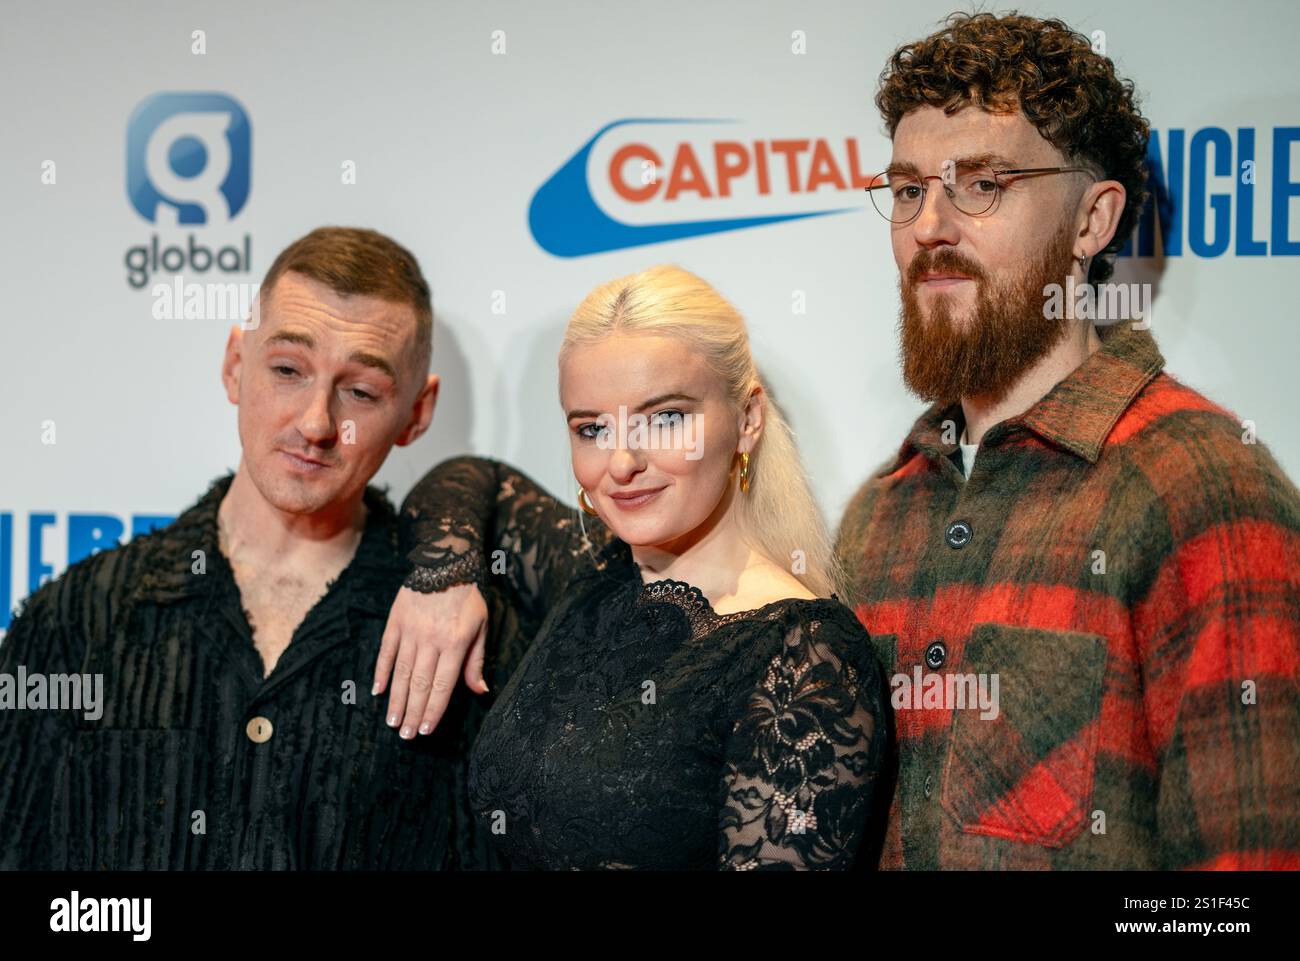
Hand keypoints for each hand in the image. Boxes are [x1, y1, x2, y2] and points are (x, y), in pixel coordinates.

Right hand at [372, 583, 488, 737]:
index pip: (442, 686)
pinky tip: (378, 691)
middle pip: (420, 684)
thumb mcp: (481, 626)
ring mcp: (411, 630)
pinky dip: (382, 672)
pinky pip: (386, 651)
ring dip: (396, 699)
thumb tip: (479, 691)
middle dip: (412, 712)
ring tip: (393, 722)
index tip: (425, 730)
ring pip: (401, 672)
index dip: (433, 711)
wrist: (446, 559)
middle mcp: (431, 639)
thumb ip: (476, 660)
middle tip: (405, 735)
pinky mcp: (396, 620)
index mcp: (455, 643)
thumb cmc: (469, 596)